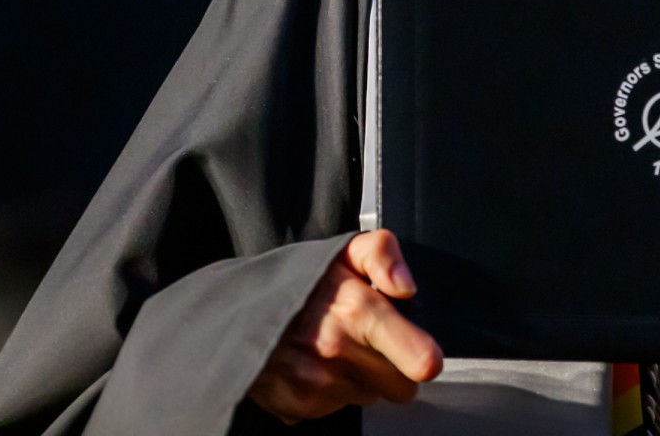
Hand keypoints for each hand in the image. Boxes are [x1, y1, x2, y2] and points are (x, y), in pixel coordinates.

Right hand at [248, 230, 443, 422]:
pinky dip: (331, 391)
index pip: (419, 359)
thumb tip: (407, 286)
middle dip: (393, 367)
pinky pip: (336, 409)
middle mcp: (338, 353)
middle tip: (370, 342)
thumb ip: (384, 255)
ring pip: (368, 397)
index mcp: (357, 311)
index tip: (423, 355)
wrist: (234, 311)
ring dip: (359, 378)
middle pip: (400, 387)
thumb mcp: (343, 251)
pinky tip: (314, 364)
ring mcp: (316, 385)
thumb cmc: (296, 282)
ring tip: (334, 347)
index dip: (425, 356)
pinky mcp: (297, 407)